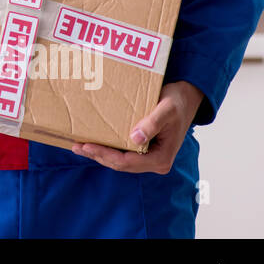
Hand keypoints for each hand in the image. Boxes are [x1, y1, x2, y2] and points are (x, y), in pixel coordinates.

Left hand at [70, 80, 203, 173]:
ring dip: (100, 153)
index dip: (105, 155)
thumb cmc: (177, 102)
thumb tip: (135, 138)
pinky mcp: (145, 150)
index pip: (127, 162)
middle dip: (98, 155)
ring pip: (120, 160)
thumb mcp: (166, 110)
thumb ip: (152, 123)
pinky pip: (123, 153)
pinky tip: (94, 142)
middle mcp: (155, 161)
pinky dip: (108, 148)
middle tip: (76, 146)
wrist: (186, 98)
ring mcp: (150, 157)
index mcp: (161, 158)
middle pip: (121, 164)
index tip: (87, 145)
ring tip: (79, 146)